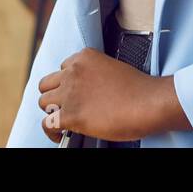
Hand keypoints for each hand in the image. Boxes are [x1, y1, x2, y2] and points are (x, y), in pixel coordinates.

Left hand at [37, 48, 182, 142]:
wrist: (148, 103)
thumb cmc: (139, 90)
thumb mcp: (112, 68)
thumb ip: (95, 74)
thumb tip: (88, 92)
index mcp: (84, 57)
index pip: (62, 68)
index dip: (67, 82)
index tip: (74, 92)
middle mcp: (73, 71)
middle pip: (47, 83)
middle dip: (55, 95)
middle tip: (66, 106)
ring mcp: (70, 93)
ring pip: (44, 102)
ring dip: (52, 111)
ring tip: (63, 119)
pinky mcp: (71, 115)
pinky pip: (47, 124)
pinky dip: (51, 131)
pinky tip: (60, 134)